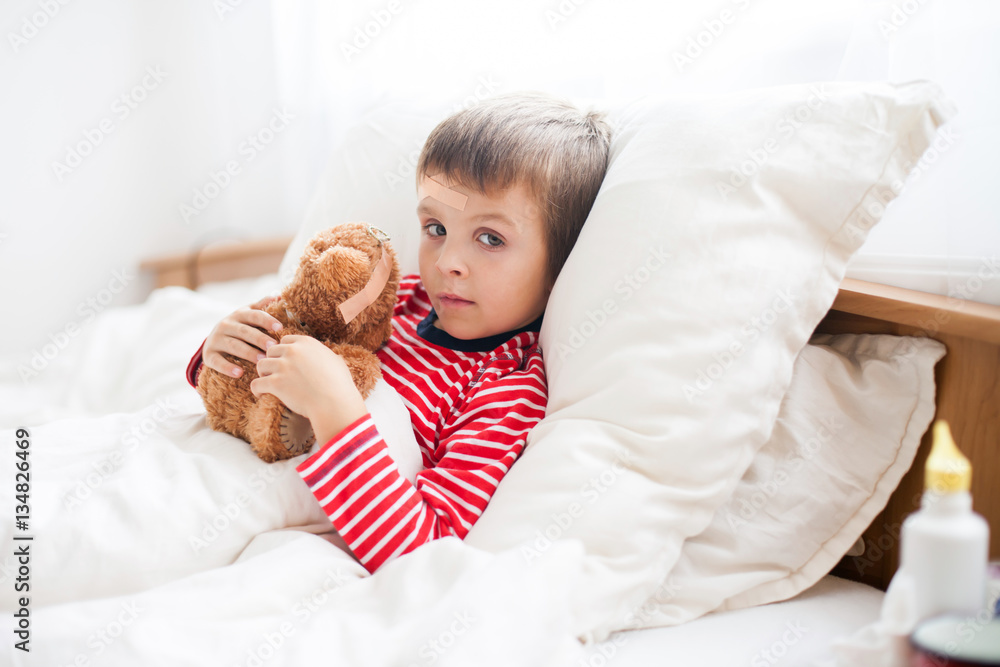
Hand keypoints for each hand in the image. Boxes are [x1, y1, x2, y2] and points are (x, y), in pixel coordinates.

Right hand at [203, 296, 282, 377]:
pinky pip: (218, 361)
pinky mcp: (209, 355)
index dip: (267, 320)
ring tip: (261, 360)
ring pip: (233, 346)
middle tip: (273, 347)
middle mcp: (226, 325)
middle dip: (260, 339)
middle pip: (245, 332)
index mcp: (239, 314)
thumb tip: (279, 294)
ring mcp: (216, 339)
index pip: (254, 315)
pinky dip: (227, 367)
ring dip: (248, 353)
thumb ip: (262, 306)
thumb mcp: (248, 314)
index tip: (280, 327)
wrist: (213, 340)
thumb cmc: (239, 327)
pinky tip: (239, 373)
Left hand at [251, 335, 367, 440]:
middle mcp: (293, 351)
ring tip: (268, 385)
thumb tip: (331, 357)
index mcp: (306, 343)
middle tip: (275, 374)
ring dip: (263, 374)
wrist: (334, 403)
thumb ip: (326, 356)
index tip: (285, 362)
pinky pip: (256, 383)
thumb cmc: (339, 385)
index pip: (285, 340)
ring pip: (260, 365)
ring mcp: (283, 366)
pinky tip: (261, 395)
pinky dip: (256, 390)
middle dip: (272, 362)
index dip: (283, 351)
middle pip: (270, 351)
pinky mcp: (275, 383)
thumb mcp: (336, 362)